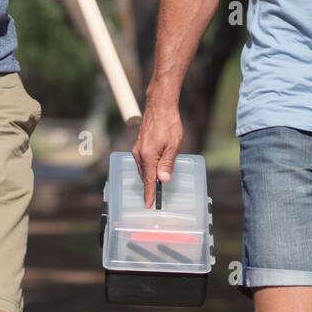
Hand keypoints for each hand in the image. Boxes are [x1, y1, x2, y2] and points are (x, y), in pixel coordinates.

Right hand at [131, 91, 182, 208]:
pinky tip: (154, 169)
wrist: (160, 106)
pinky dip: (147, 169)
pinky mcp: (139, 144)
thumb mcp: (173, 145)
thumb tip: (163, 180)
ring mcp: (138, 149)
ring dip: (148, 177)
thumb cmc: (169, 124)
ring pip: (143, 169)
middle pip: (145, 176)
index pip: (149, 180)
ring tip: (155, 187)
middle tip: (154, 199)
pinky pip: (142, 162)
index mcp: (148, 156)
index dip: (149, 194)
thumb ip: (167, 163)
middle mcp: (139, 154)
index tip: (148, 205)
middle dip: (149, 187)